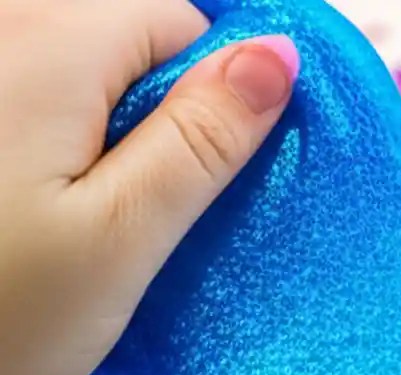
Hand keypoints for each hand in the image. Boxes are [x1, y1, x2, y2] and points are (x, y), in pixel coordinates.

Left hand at [0, 0, 298, 374]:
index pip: (178, 20)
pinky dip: (54, 156)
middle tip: (137, 218)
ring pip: (78, 76)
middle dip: (152, 118)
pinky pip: (33, 107)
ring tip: (82, 229)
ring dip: (104, 140)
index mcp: (45, 49)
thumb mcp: (123, 238)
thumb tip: (277, 58)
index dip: (209, 98)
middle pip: (123, 41)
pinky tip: (40, 223)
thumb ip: (202, 139)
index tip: (196, 182)